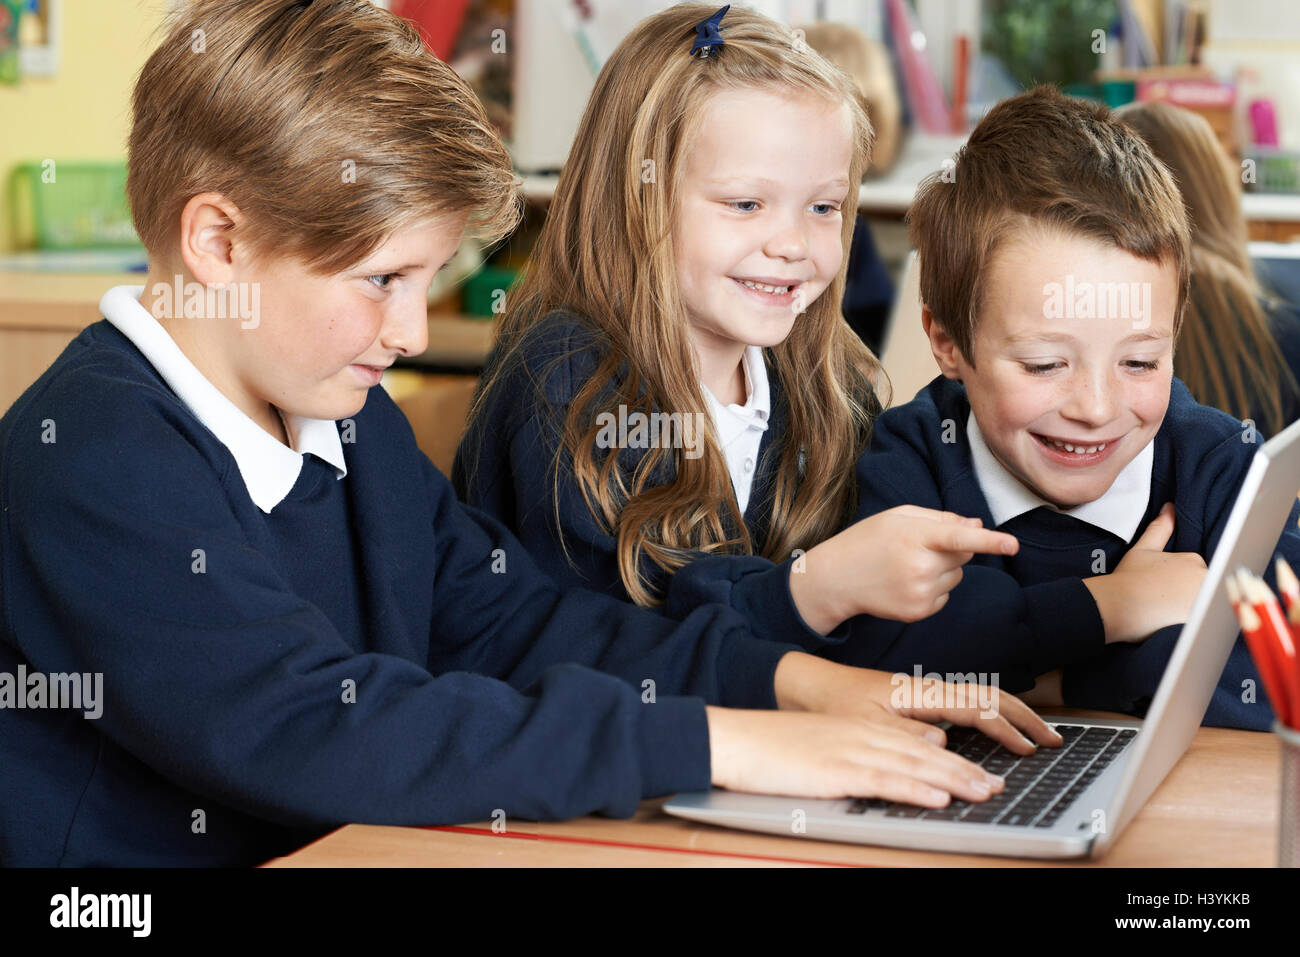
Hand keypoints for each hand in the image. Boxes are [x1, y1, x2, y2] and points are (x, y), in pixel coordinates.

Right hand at [705, 706, 1006, 805]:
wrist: (733, 738)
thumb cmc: (770, 748)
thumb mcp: (820, 745)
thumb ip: (857, 750)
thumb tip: (889, 761)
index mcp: (858, 729)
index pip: (915, 743)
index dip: (952, 758)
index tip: (979, 772)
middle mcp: (860, 734)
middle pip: (924, 752)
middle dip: (964, 770)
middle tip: (996, 786)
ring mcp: (849, 750)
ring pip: (913, 763)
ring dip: (953, 779)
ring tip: (984, 791)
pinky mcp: (835, 769)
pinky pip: (883, 779)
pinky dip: (915, 787)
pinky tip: (937, 796)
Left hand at [773, 652, 1062, 754]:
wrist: (799, 682)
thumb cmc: (828, 702)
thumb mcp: (862, 724)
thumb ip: (903, 735)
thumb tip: (944, 746)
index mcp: (917, 691)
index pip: (976, 707)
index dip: (1007, 728)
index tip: (1031, 749)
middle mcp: (925, 689)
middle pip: (987, 698)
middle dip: (1023, 717)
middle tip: (1052, 739)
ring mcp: (922, 693)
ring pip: (978, 699)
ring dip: (1010, 715)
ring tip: (1036, 734)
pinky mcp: (914, 701)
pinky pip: (963, 706)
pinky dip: (989, 715)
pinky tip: (996, 729)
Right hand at [788, 505, 1018, 633]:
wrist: (836, 579)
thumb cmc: (867, 540)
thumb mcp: (898, 517)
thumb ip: (940, 518)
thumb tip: (977, 526)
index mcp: (913, 538)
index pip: (958, 538)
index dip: (989, 541)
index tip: (1013, 544)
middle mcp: (919, 568)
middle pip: (964, 555)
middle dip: (952, 548)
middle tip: (918, 546)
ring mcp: (920, 593)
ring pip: (957, 576)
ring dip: (942, 569)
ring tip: (907, 566)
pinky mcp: (919, 612)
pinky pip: (945, 596)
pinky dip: (934, 588)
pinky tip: (906, 582)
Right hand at [1083, 503, 1206, 643]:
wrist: (1118, 606)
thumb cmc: (1128, 578)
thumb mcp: (1142, 549)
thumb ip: (1160, 528)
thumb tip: (1170, 507)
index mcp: (1194, 561)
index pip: (1194, 572)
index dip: (1175, 582)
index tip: (1160, 590)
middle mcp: (1205, 579)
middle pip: (1201, 588)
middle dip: (1185, 595)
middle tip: (1161, 603)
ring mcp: (1206, 602)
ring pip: (1203, 606)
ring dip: (1189, 610)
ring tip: (1166, 616)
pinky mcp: (1203, 622)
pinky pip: (1203, 623)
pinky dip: (1193, 625)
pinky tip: (1174, 625)